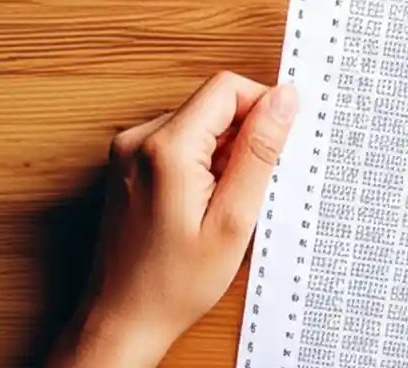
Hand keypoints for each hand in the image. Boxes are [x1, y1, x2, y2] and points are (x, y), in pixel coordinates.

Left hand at [50, 73, 297, 367]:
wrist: (122, 319)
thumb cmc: (174, 282)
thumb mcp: (234, 218)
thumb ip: (260, 151)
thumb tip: (284, 100)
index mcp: (165, 148)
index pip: (227, 88)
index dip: (263, 108)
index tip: (277, 146)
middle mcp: (138, 139)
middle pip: (212, 104)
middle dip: (243, 136)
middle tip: (250, 188)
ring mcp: (127, 151)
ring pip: (199, 123)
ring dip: (224, 152)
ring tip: (224, 202)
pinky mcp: (127, 164)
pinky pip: (179, 141)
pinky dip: (202, 162)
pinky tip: (204, 203)